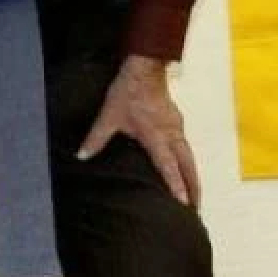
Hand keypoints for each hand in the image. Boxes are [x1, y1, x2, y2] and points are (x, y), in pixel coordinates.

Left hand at [78, 56, 200, 207]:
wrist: (145, 68)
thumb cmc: (129, 91)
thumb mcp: (109, 116)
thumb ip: (96, 138)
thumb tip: (82, 156)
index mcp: (155, 136)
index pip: (168, 165)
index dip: (176, 185)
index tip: (183, 202)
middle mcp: (171, 134)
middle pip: (187, 166)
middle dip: (193, 188)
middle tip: (195, 209)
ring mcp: (176, 128)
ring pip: (189, 157)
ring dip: (193, 177)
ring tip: (194, 196)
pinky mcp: (177, 122)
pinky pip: (186, 147)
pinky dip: (188, 163)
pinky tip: (185, 170)